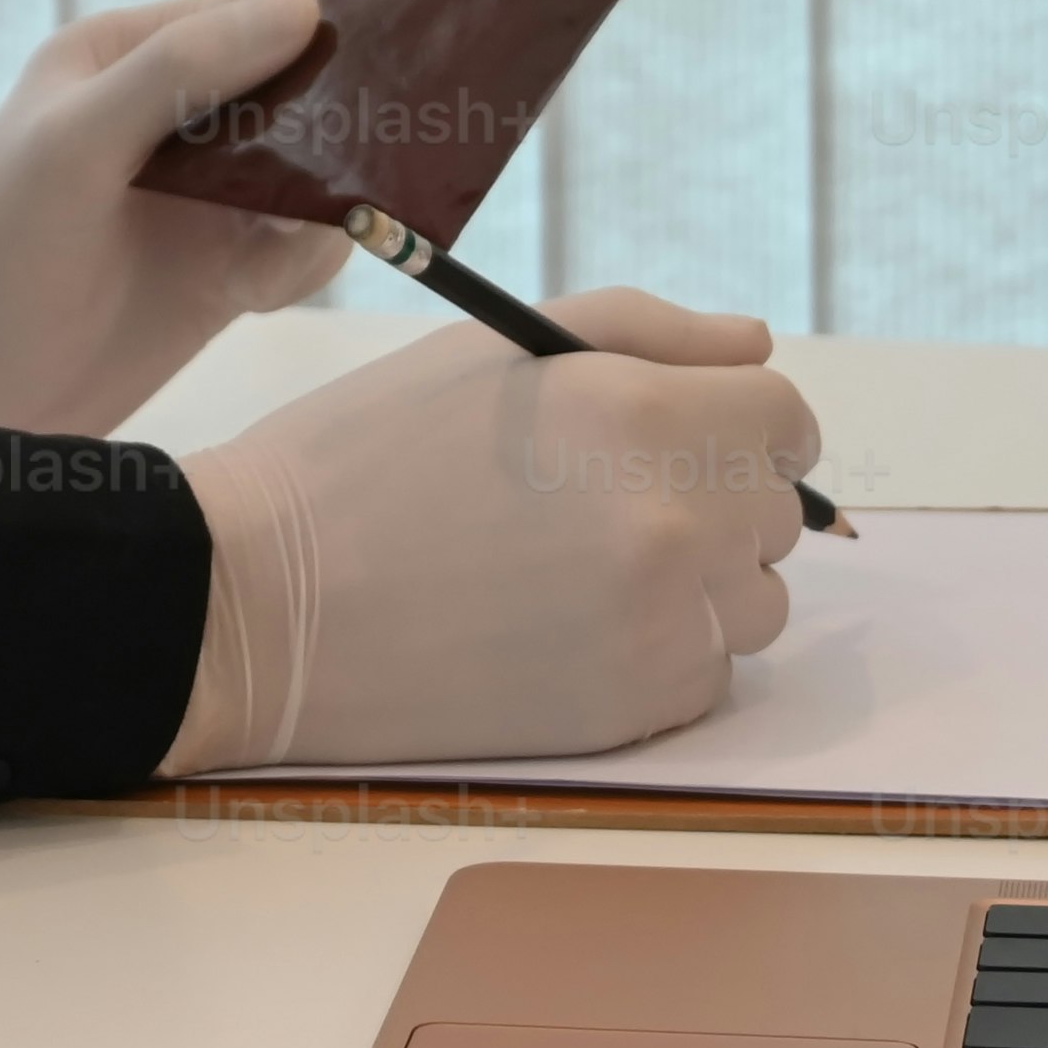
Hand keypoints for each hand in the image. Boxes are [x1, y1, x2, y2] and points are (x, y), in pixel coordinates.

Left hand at [0, 0, 360, 434]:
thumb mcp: (75, 142)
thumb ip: (181, 71)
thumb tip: (306, 8)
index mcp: (127, 56)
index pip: (247, 7)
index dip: (310, 22)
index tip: (372, 54)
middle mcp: (174, 116)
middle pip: (298, 89)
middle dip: (337, 120)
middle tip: (369, 155)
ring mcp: (205, 197)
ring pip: (315, 174)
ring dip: (324, 203)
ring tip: (281, 240)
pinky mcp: (224, 272)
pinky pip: (301, 250)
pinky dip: (299, 266)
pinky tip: (251, 293)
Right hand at [159, 291, 816, 770]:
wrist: (261, 604)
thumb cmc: (367, 454)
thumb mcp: (498, 349)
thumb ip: (650, 333)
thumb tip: (759, 349)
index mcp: (644, 416)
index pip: (787, 418)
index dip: (736, 416)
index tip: (679, 430)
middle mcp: (675, 526)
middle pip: (778, 511)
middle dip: (713, 495)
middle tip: (598, 498)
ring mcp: (659, 629)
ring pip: (755, 601)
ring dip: (701, 582)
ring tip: (581, 564)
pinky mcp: (630, 713)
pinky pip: (708, 674)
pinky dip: (660, 652)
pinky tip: (563, 626)